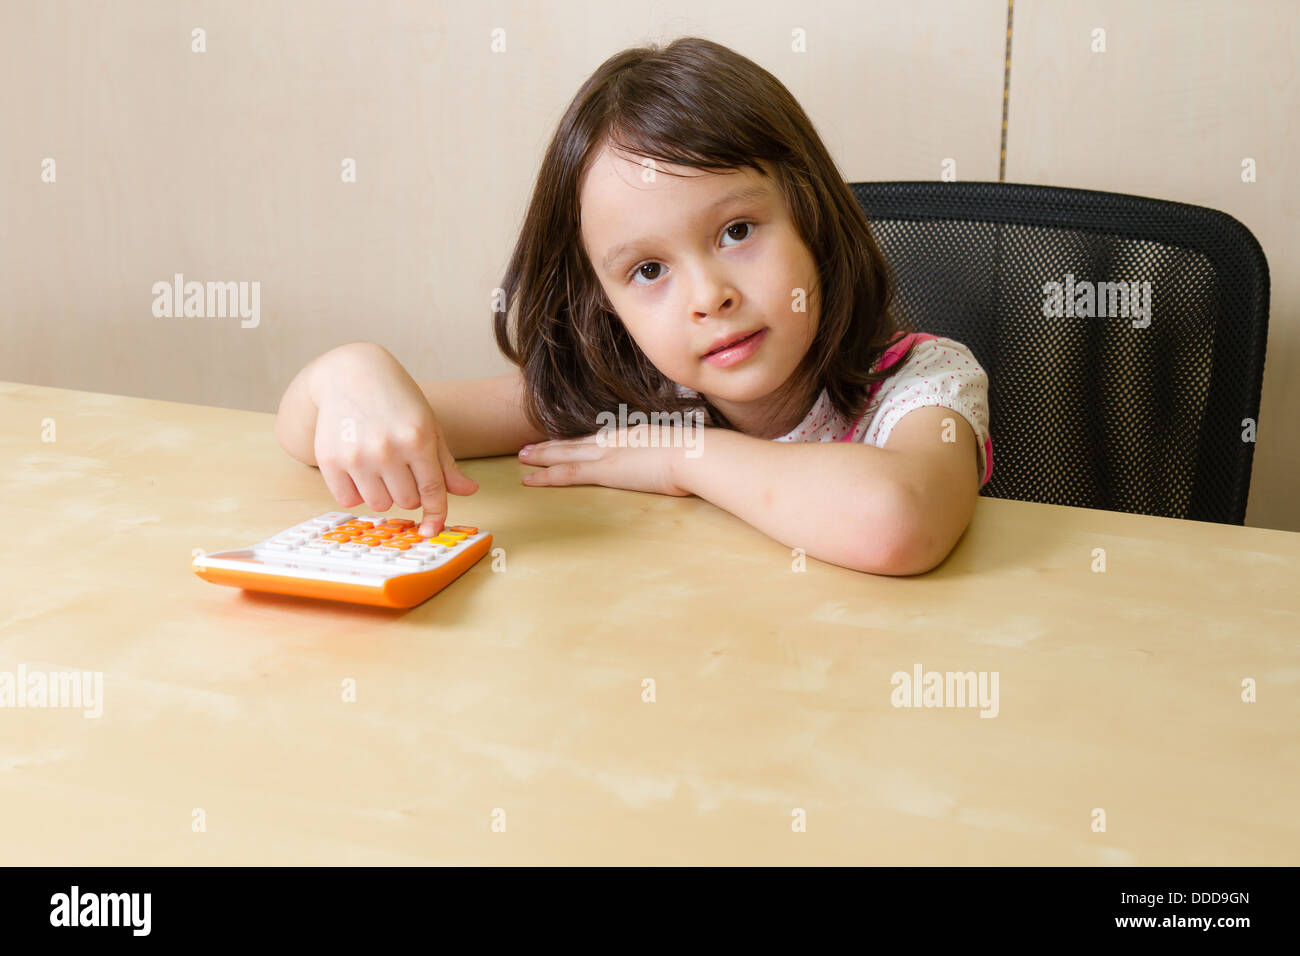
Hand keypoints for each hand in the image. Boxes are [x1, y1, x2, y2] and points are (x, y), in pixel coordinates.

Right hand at [310, 343, 477, 535]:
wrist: (349, 372)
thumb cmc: (395, 399)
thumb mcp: (428, 424)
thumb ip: (446, 463)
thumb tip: (469, 491)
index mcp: (418, 439)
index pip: (433, 491)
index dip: (436, 514)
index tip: (431, 529)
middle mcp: (388, 449)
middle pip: (407, 502)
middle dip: (408, 492)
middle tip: (401, 470)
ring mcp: (357, 455)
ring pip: (378, 504)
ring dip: (382, 494)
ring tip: (379, 468)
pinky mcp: (329, 459)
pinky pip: (348, 500)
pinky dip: (356, 493)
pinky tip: (358, 471)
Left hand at [517, 424, 693, 496]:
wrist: (697, 453)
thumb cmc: (698, 454)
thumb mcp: (682, 450)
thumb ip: (671, 454)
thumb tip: (677, 461)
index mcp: (633, 434)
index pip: (597, 437)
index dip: (577, 440)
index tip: (562, 441)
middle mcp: (615, 439)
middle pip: (575, 442)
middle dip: (551, 445)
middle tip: (529, 447)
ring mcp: (608, 453)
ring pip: (564, 454)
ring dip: (541, 457)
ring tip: (522, 458)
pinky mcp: (605, 470)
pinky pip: (567, 473)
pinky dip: (546, 476)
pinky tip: (529, 479)